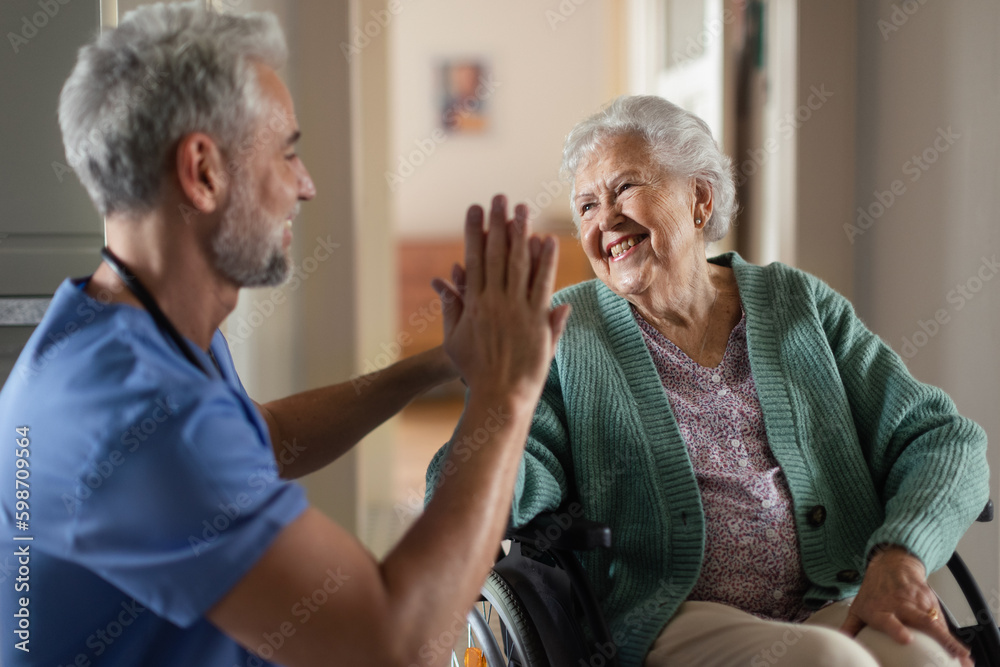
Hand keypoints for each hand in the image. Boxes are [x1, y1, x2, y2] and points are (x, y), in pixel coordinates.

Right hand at [430, 194, 570, 405]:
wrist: (498, 396)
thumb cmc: (474, 371)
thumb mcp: (454, 340)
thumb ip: (452, 310)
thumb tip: (445, 285)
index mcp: (474, 304)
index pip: (474, 259)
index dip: (474, 231)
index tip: (475, 209)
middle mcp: (494, 302)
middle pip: (496, 254)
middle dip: (497, 223)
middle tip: (499, 198)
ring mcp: (516, 309)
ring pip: (519, 263)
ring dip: (521, 233)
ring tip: (523, 209)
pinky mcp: (536, 320)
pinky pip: (542, 285)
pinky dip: (545, 262)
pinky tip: (548, 240)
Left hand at [840, 546, 971, 666]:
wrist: (892, 564)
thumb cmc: (874, 590)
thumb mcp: (858, 606)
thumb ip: (851, 627)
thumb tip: (843, 644)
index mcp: (880, 608)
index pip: (888, 619)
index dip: (896, 629)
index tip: (906, 638)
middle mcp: (901, 605)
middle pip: (921, 621)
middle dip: (937, 637)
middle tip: (950, 653)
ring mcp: (918, 604)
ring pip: (937, 623)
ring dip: (951, 642)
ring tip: (963, 659)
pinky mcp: (931, 603)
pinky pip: (942, 624)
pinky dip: (953, 639)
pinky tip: (962, 654)